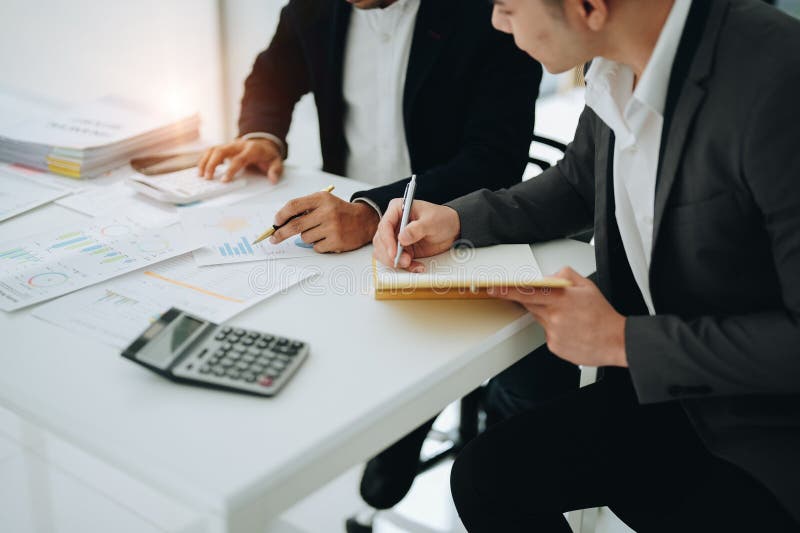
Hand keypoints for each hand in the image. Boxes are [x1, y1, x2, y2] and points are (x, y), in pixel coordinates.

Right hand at [197, 138, 282, 182]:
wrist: (264, 142)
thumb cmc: (267, 154)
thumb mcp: (276, 161)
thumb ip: (275, 170)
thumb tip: (273, 179)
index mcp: (251, 149)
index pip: (239, 159)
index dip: (231, 170)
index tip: (224, 180)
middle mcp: (238, 145)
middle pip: (221, 151)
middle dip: (212, 164)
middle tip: (208, 177)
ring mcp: (230, 145)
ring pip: (214, 149)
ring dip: (205, 161)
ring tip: (201, 174)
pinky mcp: (225, 147)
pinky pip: (212, 151)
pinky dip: (205, 159)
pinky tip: (201, 169)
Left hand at [269, 193, 379, 252]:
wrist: (364, 220)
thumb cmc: (339, 211)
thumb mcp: (324, 202)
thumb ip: (305, 208)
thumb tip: (281, 222)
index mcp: (321, 199)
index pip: (294, 205)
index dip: (281, 215)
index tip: (275, 223)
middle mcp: (327, 212)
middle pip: (295, 225)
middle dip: (281, 233)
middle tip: (274, 238)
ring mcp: (332, 227)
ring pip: (305, 238)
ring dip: (308, 237)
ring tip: (320, 232)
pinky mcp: (336, 241)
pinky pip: (316, 247)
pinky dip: (318, 245)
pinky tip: (328, 238)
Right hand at [372, 199, 460, 271]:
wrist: (452, 230)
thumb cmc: (442, 219)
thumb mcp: (432, 221)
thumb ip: (417, 228)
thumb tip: (401, 237)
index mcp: (397, 209)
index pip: (385, 225)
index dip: (387, 240)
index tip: (394, 252)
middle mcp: (394, 223)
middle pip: (380, 241)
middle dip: (390, 254)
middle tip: (404, 261)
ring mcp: (396, 237)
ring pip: (383, 252)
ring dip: (395, 261)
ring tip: (410, 263)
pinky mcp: (401, 249)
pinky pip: (395, 260)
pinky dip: (404, 266)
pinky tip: (416, 266)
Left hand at [487, 267, 627, 367]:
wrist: (616, 341)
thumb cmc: (603, 315)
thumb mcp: (587, 286)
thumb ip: (565, 276)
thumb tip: (549, 275)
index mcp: (561, 298)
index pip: (526, 291)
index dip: (507, 290)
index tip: (493, 288)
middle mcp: (554, 316)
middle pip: (529, 305)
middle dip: (525, 300)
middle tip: (526, 297)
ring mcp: (553, 333)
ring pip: (540, 319)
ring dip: (547, 315)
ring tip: (568, 317)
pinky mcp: (554, 346)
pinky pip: (547, 334)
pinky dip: (555, 330)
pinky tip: (570, 330)